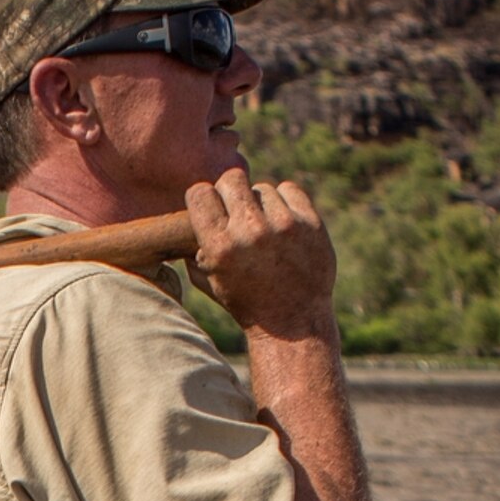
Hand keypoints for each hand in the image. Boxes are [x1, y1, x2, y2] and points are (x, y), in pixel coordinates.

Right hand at [185, 169, 338, 345]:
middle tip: (236, 210)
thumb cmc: (245, 302)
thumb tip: (189, 215)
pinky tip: (282, 223)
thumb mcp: (209, 281)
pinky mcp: (309, 222)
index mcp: (220, 247)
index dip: (203, 199)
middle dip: (230, 192)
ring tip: (264, 229)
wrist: (292, 321)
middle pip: (231, 179)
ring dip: (260, 204)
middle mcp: (250, 231)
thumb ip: (194, 248)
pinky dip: (284, 202)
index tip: (209, 207)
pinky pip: (288, 190)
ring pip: (262, 188)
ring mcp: (283, 225)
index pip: (199, 193)